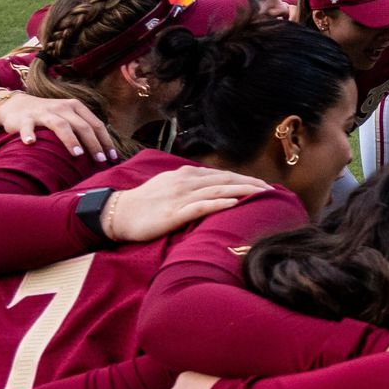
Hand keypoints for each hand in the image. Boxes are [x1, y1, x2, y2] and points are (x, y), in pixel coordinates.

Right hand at [0, 92, 118, 161]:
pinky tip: (31, 143)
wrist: (16, 105)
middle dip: (93, 143)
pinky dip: (29, 134)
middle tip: (100, 160)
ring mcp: (43, 112)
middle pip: (82, 125)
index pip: (96, 124)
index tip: (112, 157)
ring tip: (78, 154)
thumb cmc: (50, 117)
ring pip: (60, 124)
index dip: (105, 141)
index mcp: (76, 107)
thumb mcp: (69, 118)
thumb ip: (84, 129)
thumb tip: (105, 153)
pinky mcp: (24, 118)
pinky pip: (28, 126)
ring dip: (70, 139)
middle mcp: (62, 107)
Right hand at [105, 167, 269, 241]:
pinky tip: (234, 203)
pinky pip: (200, 206)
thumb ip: (191, 186)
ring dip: (242, 190)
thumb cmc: (145, 203)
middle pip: (225, 180)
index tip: (263, 185)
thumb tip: (213, 189)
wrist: (117, 213)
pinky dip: (218, 203)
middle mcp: (185, 182)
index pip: (222, 175)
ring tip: (262, 193)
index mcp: (186, 175)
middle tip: (272, 190)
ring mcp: (180, 197)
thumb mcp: (170, 187)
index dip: (244, 178)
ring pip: (218, 190)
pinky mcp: (173, 213)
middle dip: (250, 183)